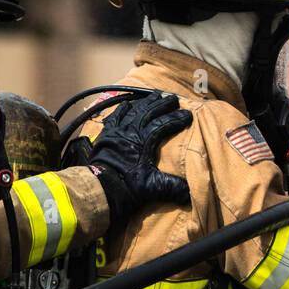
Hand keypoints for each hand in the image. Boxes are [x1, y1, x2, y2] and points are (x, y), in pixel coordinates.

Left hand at [88, 91, 191, 222]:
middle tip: (173, 97)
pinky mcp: (106, 136)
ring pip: (133, 111)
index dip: (177, 118)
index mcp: (144, 141)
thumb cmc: (126, 188)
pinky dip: (121, 110)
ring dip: (146, 102)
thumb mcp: (154, 187)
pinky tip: (126, 104)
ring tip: (155, 94)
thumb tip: (190, 193)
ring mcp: (117, 132)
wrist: (99, 190)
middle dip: (163, 104)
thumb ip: (173, 187)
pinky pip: (114, 118)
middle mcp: (130, 132)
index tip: (188, 114)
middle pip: (149, 112)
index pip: (163, 124)